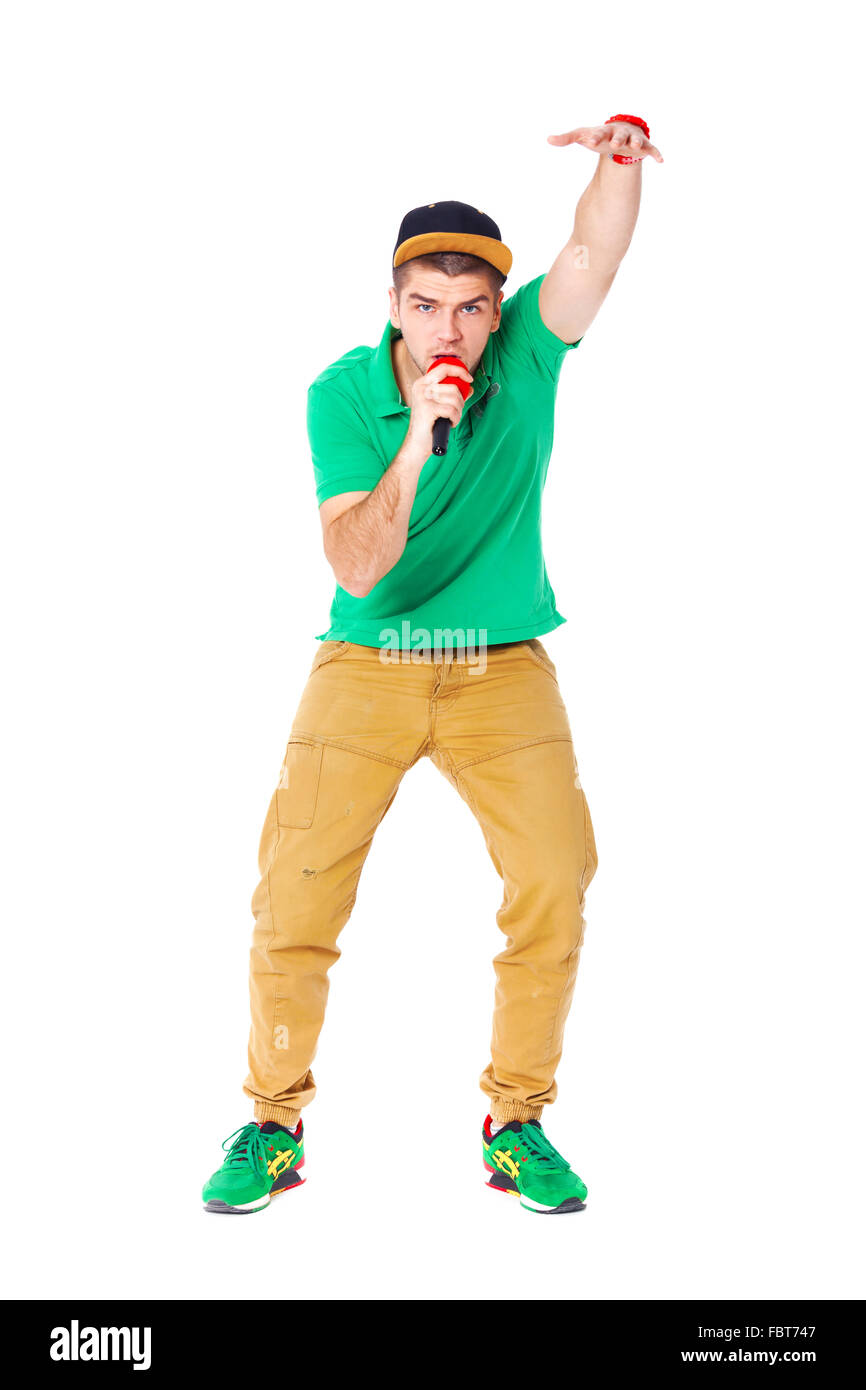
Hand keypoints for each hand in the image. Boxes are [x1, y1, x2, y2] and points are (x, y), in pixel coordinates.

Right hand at [406, 360, 473, 455]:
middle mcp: (421, 388)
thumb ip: (452, 394)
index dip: (459, 371)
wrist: (417, 444)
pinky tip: (449, 423)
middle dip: (460, 401)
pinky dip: (455, 419)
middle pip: (453, 386)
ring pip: (454, 398)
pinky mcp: (428, 409)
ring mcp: (424, 397)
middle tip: (455, 412)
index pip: (444, 368)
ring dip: (458, 412)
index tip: (469, 379)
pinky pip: (452, 410)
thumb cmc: (428, 426)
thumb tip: (469, 387)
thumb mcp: (440, 405)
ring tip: (451, 419)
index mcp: (422, 383)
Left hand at [547, 121, 663, 162]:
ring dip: (635, 142)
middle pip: (618, 135)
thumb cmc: (599, 136)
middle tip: (615, 144)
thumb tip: (548, 139)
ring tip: (636, 146)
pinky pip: (652, 149)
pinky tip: (661, 161)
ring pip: (635, 140)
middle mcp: (619, 133)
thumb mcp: (583, 136)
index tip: (589, 142)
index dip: (594, 138)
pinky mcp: (644, 147)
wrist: (620, 133)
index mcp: (604, 132)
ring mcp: (632, 139)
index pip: (598, 134)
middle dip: (617, 139)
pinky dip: (656, 153)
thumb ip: (566, 138)